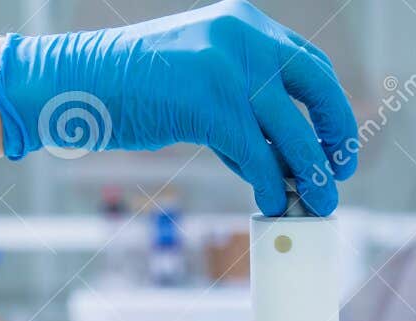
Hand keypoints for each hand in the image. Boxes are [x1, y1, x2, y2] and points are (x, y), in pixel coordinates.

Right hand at [0, 0, 358, 215]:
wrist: (77, 82)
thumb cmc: (132, 89)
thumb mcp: (198, 81)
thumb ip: (240, 103)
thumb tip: (281, 153)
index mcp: (242, 24)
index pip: (308, 63)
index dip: (331, 106)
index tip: (337, 141)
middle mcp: (241, 35)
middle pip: (315, 89)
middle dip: (335, 136)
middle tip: (338, 173)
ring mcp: (225, 66)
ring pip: (291, 128)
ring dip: (310, 172)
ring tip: (317, 201)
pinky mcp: (208, 101)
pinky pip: (257, 151)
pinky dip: (270, 181)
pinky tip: (271, 201)